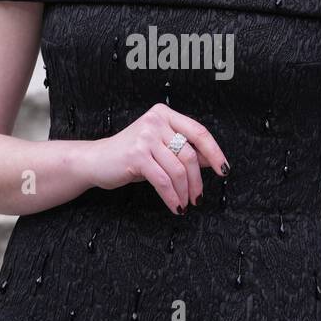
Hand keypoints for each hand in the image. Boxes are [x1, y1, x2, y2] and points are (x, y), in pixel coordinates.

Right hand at [90, 103, 229, 214]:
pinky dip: (172, 197)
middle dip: (197, 180)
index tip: (223, 169)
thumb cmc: (130, 155)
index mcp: (164, 115)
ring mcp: (145, 137)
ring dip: (184, 191)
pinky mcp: (136, 155)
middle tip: (198, 197)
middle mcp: (155, 122)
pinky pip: (163, 180)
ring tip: (185, 203)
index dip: (215, 152)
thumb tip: (210, 160)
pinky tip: (175, 205)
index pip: (199, 132)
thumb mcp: (159, 147)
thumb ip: (183, 149)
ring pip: (178, 169)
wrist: (96, 160)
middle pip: (189, 154)